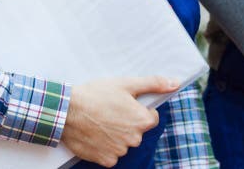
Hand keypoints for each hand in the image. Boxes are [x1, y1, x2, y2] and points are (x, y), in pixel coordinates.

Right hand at [60, 75, 178, 166]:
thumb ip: (154, 84)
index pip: (151, 118)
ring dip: (116, 135)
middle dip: (127, 122)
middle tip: (111, 111)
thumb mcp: (127, 84)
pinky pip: (111, 154)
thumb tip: (175, 83)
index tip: (126, 105)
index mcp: (142, 121)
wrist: (67, 111)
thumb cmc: (96, 95)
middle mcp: (134, 139)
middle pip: (137, 131)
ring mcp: (120, 151)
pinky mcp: (106, 160)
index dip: (139, 110)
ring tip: (101, 121)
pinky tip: (96, 134)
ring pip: (124, 143)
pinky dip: (105, 146)